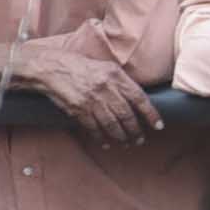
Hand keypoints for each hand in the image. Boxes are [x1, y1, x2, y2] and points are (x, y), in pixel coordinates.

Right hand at [37, 57, 161, 147]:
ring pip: (112, 124)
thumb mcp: (105, 66)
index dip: (151, 114)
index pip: (139, 98)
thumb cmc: (80, 66)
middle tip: (140, 139)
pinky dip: (101, 138)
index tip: (158, 126)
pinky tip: (107, 143)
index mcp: (115, 75)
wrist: (51, 68)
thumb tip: (137, 99)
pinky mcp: (78, 109)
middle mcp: (105, 88)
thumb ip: (121, 81)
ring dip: (121, 137)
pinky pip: (94, 128)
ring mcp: (91, 100)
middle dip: (135, 131)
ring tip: (127, 143)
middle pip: (126, 115)